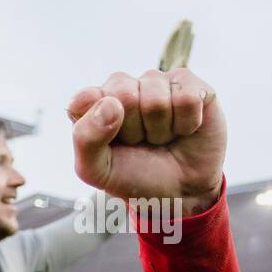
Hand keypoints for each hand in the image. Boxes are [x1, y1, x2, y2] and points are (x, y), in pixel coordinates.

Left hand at [67, 68, 225, 214]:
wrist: (179, 190)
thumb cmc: (133, 176)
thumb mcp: (96, 170)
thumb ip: (86, 139)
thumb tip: (110, 104)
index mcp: (91, 105)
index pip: (83, 100)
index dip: (98, 127)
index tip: (110, 145)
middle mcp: (121, 86)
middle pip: (124, 95)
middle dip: (134, 130)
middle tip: (140, 143)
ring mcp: (156, 82)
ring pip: (157, 99)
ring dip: (160, 129)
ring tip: (160, 137)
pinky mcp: (189, 83)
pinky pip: (187, 98)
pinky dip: (186, 124)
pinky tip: (183, 129)